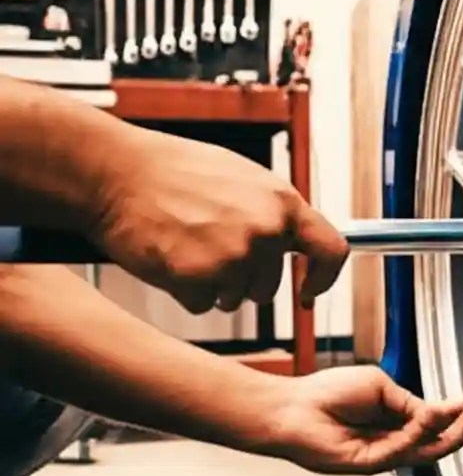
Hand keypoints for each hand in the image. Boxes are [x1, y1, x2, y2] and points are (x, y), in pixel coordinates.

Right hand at [89, 127, 348, 312]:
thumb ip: (275, 212)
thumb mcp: (245, 179)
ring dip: (213, 284)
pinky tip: (170, 258)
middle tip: (209, 248)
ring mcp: (235, 257)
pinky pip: (201, 305)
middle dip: (244, 278)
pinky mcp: (201, 279)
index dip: (324, 278)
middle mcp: (267, 231)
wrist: (118, 172)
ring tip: (187, 246)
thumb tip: (297, 242)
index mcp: (284, 203)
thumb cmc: (175, 171)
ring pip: (235, 298)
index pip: (332, 250)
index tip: (309, 293)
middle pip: (270, 286)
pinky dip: (184, 291)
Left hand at [265, 366, 462, 474]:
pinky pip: (405, 447)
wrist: (292, 409)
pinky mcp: (373, 463)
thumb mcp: (380, 386)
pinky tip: (432, 413)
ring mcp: (387, 453)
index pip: (442, 419)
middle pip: (445, 437)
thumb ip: (410, 401)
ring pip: (432, 447)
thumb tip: (436, 409)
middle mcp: (398, 439)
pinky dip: (421, 429)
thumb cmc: (327, 394)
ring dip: (458, 427)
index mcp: (400, 419)